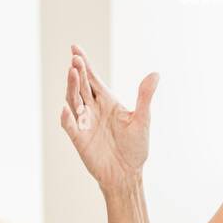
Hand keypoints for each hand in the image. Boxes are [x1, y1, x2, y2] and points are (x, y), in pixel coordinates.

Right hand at [59, 44, 159, 192]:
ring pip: (73, 101)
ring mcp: (84, 123)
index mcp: (107, 102)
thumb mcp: (142, 120)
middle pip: (81, 86)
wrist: (127, 174)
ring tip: (72, 73)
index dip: (84, 64)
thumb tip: (155, 73)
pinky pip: (69, 125)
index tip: (75, 48)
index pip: (92, 79)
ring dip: (72, 87)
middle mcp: (93, 109)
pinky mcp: (79, 138)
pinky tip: (67, 108)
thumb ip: (145, 97)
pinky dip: (67, 117)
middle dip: (77, 72)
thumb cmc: (135, 148)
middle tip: (75, 59)